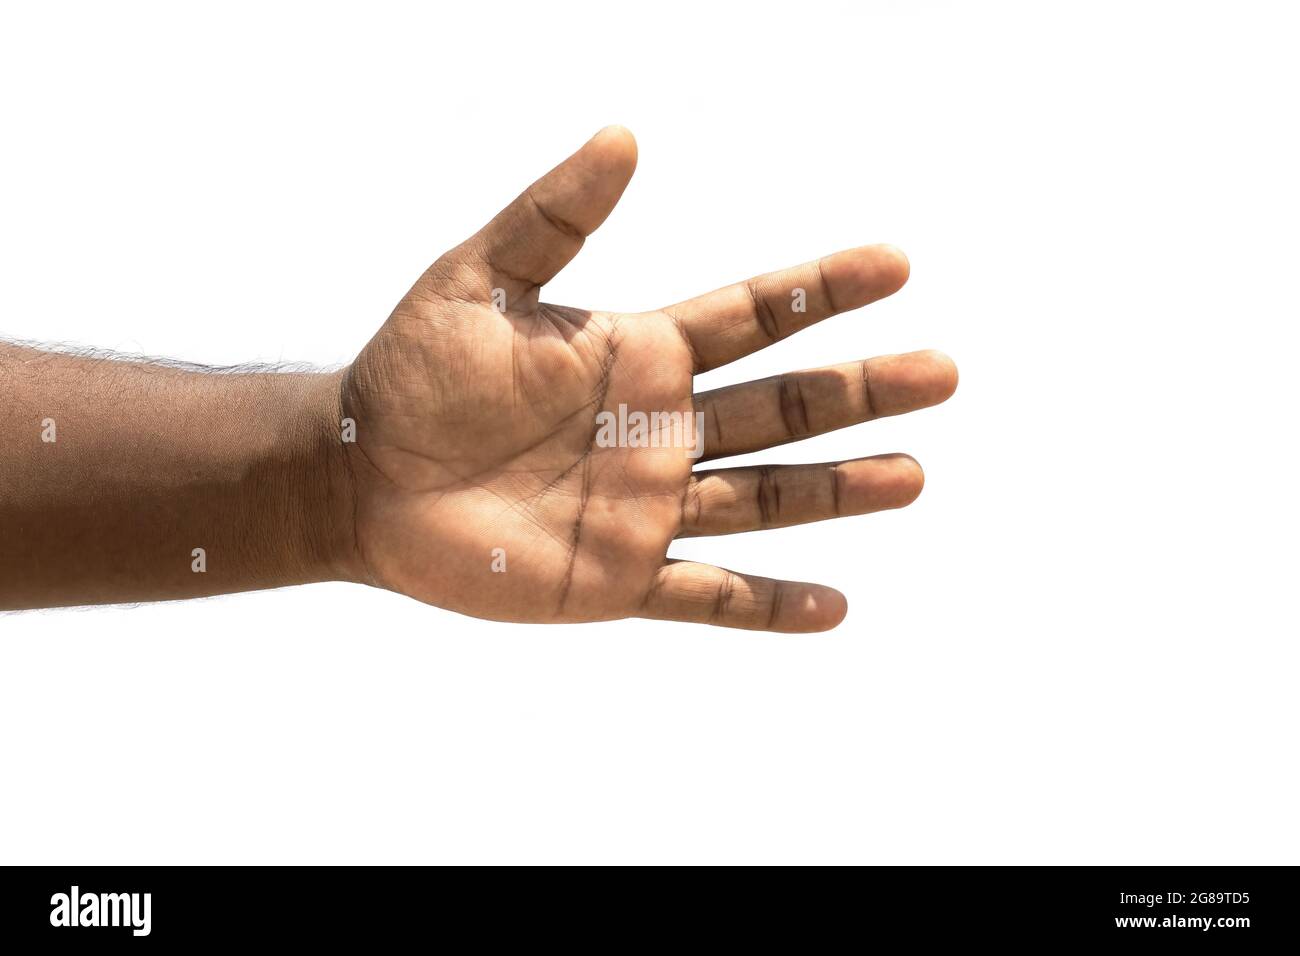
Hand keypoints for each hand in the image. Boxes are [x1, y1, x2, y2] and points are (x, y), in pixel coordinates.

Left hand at [338, 127, 955, 630]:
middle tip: (941, 373)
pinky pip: (707, 594)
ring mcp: (646, 509)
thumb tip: (623, 136)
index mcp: (638, 355)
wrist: (358, 476)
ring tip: (912, 476)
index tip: (894, 264)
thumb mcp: (475, 278)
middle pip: (781, 409)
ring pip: (764, 499)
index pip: (750, 317)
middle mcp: (660, 432)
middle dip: (859, 392)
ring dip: (838, 490)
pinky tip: (833, 606)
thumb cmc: (410, 370)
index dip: (819, 291)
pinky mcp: (618, 580)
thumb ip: (550, 217)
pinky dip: (768, 604)